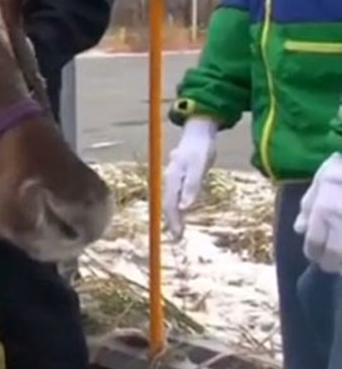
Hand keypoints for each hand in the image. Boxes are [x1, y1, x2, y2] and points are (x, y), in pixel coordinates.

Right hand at [164, 116, 217, 239]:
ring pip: (171, 200)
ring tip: (178, 230)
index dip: (174, 221)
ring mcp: (174, 177)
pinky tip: (182, 212)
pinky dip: (178, 206)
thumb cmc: (200, 148)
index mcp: (173, 179)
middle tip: (177, 238)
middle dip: (172, 222)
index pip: (171, 205)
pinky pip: (176, 195)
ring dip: (174, 216)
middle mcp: (171, 179)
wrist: (199, 130)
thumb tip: (184, 208)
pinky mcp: (180, 176)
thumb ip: (192, 186)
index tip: (178, 236)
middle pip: (168, 204)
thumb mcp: (199, 166)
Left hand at [295, 153, 341, 273]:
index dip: (313, 253)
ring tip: (340, 260)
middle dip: (331, 263)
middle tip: (331, 264)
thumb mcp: (321, 181)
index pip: (314, 244)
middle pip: (335, 255)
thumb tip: (300, 229)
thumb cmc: (341, 167)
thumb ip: (308, 206)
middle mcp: (341, 220)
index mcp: (324, 211)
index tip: (315, 254)